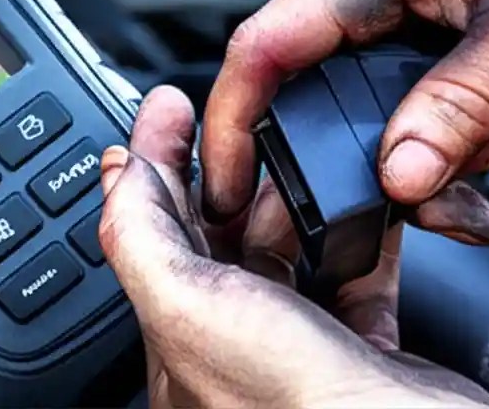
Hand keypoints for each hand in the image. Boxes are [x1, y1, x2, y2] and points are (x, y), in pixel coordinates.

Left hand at [100, 86, 488, 407]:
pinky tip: (368, 201)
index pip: (152, 232)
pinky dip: (365, 232)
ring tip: (302, 143)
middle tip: (234, 108)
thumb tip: (120, 174)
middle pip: (219, 233)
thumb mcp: (188, 307)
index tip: (165, 108)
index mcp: (181, 338)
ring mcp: (303, 348)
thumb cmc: (298, 408)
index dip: (153, 164)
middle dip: (223, 165)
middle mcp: (237, 345)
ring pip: (289, 247)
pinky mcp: (367, 350)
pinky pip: (360, 273)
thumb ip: (142, 237)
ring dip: (294, 192)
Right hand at [199, 0, 488, 217]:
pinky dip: (437, 113)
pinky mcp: (411, 0)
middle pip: (316, 90)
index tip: (225, 187)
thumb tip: (400, 174)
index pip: (259, 52)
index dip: (231, 129)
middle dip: (370, 152)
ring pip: (362, 93)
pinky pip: (394, 77)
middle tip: (433, 188)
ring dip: (422, 134)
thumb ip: (462, 107)